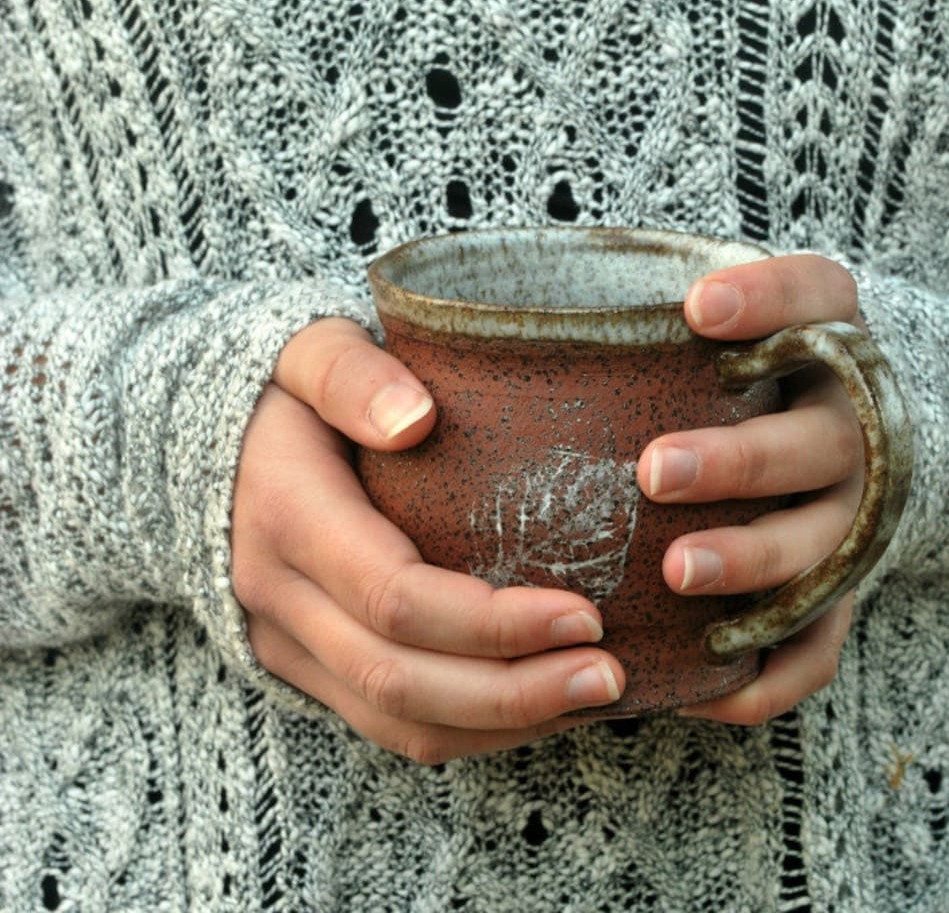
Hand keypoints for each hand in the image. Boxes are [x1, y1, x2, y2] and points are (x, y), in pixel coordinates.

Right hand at [231, 317, 624, 763]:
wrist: (206, 445)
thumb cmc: (285, 390)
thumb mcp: (311, 350)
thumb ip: (351, 375)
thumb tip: (415, 421)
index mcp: (288, 516)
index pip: (395, 598)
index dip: (492, 622)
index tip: (585, 612)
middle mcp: (280, 596)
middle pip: (400, 680)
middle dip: (514, 691)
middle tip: (609, 672)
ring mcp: (288, 642)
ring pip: (395, 722)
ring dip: (502, 724)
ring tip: (595, 696)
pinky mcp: (308, 665)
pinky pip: (388, 724)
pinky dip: (470, 730)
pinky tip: (541, 704)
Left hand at [638, 253, 862, 723]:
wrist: (810, 429)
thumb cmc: (705, 373)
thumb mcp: (686, 325)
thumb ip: (602, 322)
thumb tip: (428, 403)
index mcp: (823, 335)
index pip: (816, 296)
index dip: (770, 300)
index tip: (695, 310)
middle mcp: (851, 423)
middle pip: (822, 440)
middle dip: (743, 459)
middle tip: (654, 471)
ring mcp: (852, 513)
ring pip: (826, 546)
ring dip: (755, 558)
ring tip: (676, 570)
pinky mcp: (837, 593)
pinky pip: (821, 646)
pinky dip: (770, 669)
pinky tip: (702, 680)